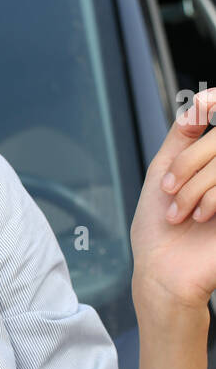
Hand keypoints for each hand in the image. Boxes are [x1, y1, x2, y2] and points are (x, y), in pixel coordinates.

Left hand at [130, 86, 215, 312]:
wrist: (163, 271)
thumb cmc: (158, 228)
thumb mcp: (163, 170)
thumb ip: (184, 132)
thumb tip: (204, 97)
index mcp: (211, 161)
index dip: (213, 103)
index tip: (208, 101)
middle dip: (186, 165)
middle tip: (168, 192)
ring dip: (192, 187)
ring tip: (180, 213)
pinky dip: (210, 199)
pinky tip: (201, 219)